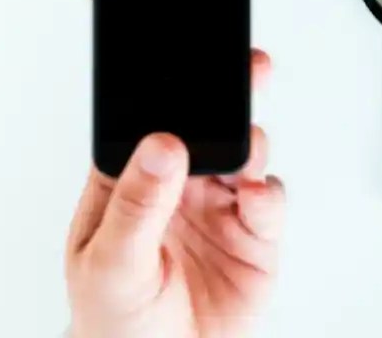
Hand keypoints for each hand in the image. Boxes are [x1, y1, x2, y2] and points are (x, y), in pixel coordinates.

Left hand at [66, 49, 283, 337]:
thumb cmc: (116, 324)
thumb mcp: (110, 265)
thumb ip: (135, 206)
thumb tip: (160, 147)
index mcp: (130, 183)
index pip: (148, 124)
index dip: (168, 92)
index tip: (186, 69)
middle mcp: (180, 188)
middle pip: (206, 127)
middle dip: (228, 96)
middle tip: (245, 71)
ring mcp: (219, 209)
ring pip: (245, 155)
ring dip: (250, 144)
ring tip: (244, 152)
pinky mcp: (256, 237)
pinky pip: (271, 202)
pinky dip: (270, 195)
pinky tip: (256, 199)